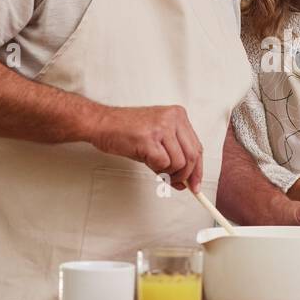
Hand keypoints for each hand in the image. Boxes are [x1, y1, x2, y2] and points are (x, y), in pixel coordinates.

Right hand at [88, 104, 203, 191]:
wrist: (101, 123)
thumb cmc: (126, 130)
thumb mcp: (156, 139)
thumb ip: (173, 157)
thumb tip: (185, 181)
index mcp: (178, 115)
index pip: (197, 147)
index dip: (198, 169)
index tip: (195, 184)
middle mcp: (172, 118)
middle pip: (193, 156)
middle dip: (186, 176)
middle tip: (177, 184)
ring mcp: (161, 127)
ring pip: (179, 163)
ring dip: (168, 173)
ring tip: (154, 167)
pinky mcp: (149, 138)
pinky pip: (163, 164)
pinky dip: (156, 169)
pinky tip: (146, 160)